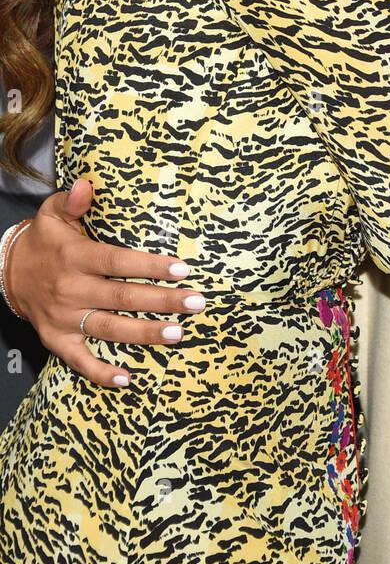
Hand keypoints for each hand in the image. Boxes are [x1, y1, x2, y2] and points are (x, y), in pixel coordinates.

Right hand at [6, 178, 204, 387]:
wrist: (5, 272)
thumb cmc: (42, 241)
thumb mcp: (51, 214)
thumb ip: (72, 201)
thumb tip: (87, 184)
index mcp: (75, 257)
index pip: (118, 262)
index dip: (150, 266)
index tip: (182, 268)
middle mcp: (71, 289)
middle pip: (122, 298)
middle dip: (162, 301)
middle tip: (196, 302)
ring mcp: (65, 318)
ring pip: (109, 329)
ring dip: (144, 334)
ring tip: (177, 334)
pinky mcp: (57, 340)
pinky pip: (80, 361)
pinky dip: (101, 372)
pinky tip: (127, 379)